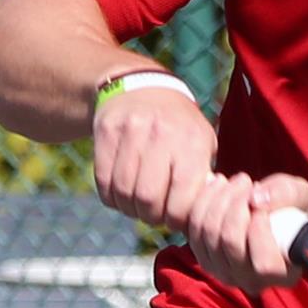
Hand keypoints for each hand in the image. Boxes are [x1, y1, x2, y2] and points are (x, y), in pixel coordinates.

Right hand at [90, 83, 217, 230]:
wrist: (143, 87)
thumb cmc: (180, 127)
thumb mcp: (203, 143)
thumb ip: (204, 179)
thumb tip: (199, 218)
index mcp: (192, 141)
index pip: (182, 198)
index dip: (176, 219)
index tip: (175, 219)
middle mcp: (162, 134)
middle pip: (148, 199)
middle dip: (151, 217)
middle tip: (154, 215)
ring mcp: (131, 130)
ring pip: (123, 192)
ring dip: (129, 209)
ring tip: (138, 206)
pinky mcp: (106, 131)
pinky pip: (103, 181)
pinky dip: (111, 198)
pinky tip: (121, 195)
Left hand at [179, 173, 299, 292]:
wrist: (274, 214)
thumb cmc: (293, 208)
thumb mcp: (301, 194)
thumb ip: (285, 194)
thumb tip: (256, 198)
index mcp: (282, 274)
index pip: (265, 264)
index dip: (260, 230)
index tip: (262, 204)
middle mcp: (251, 281)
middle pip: (230, 243)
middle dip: (236, 203)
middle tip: (246, 180)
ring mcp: (224, 272)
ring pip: (209, 233)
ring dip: (219, 198)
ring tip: (235, 181)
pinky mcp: (204, 258)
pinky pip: (194, 228)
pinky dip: (203, 201)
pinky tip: (218, 185)